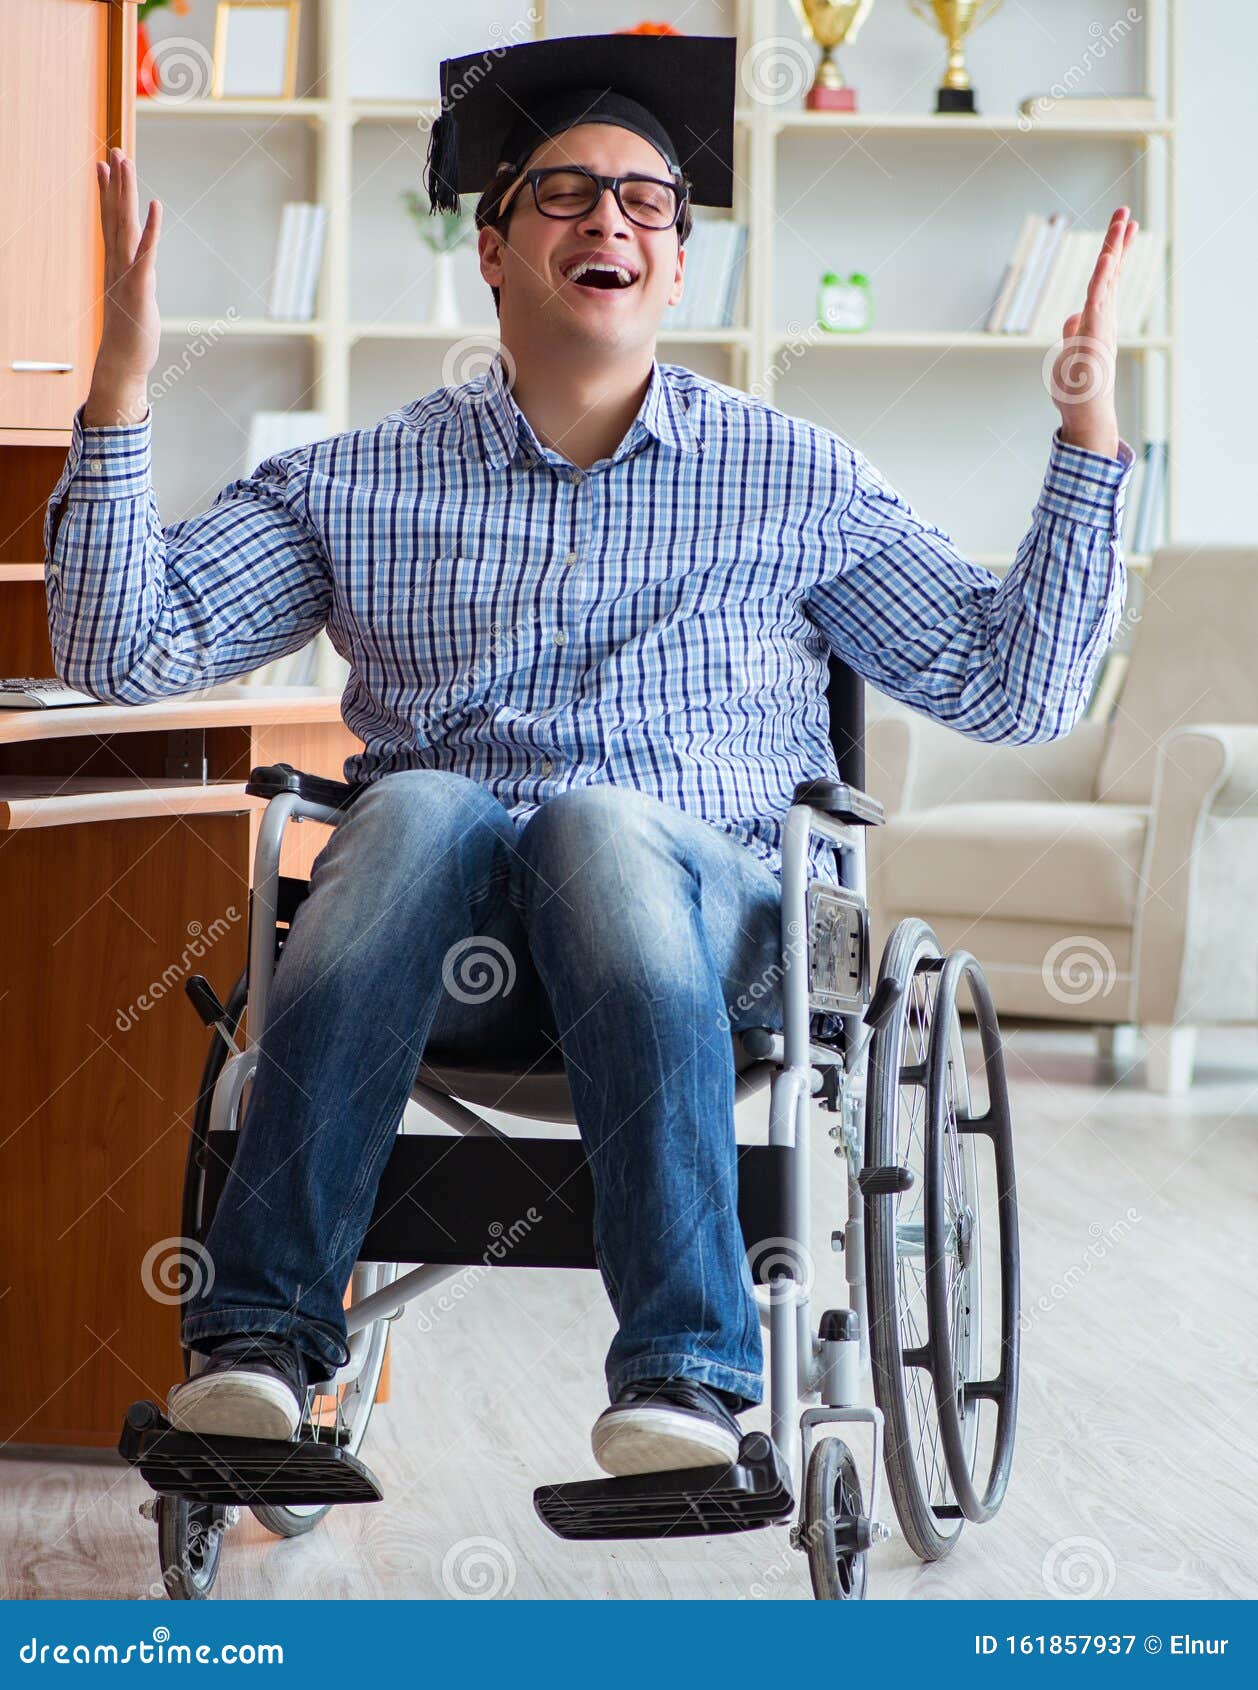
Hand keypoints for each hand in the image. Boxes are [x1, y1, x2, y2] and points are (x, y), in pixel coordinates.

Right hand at [91, 148, 161, 388]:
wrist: (122, 362)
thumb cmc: (130, 335)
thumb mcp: (131, 300)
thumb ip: (133, 281)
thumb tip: (137, 273)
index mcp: (115, 265)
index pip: (108, 221)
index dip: (106, 193)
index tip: (103, 166)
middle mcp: (117, 263)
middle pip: (114, 215)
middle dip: (114, 182)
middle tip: (113, 151)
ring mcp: (126, 273)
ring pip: (125, 224)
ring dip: (126, 193)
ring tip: (125, 163)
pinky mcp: (140, 286)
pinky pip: (146, 251)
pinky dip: (152, 228)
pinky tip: (156, 204)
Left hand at [1048, 206, 1135, 460]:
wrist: (1085, 412)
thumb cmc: (1078, 387)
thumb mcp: (1071, 351)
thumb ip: (1074, 331)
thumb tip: (1072, 317)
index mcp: (1099, 318)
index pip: (1107, 279)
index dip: (1114, 253)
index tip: (1124, 228)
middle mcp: (1104, 317)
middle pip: (1111, 272)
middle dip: (1118, 242)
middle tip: (1126, 212)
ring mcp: (1101, 324)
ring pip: (1106, 280)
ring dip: (1113, 250)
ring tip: (1121, 223)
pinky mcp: (1094, 333)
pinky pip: (1098, 299)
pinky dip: (1103, 277)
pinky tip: (1107, 257)